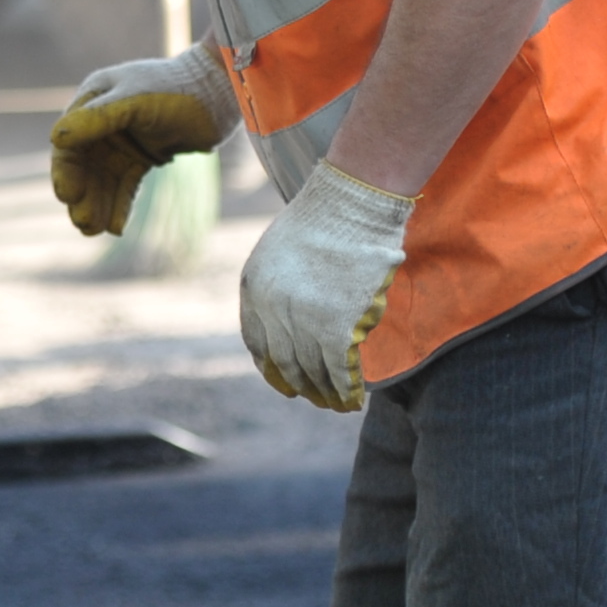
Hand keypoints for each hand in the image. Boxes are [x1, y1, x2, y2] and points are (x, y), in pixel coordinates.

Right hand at [47, 42, 238, 236]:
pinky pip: (125, 185)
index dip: (65, 170)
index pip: (69, 141)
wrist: (221, 94)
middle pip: (83, 165)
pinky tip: (115, 228)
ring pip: (103, 179)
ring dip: (97, 204)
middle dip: (82, 194)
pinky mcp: (144, 156)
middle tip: (83, 223)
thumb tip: (56, 139)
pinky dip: (119, 205)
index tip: (68, 195)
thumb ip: (97, 119)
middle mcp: (104, 121)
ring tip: (95, 231)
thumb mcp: (134, 101)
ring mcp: (124, 140)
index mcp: (93, 100)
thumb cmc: (176, 89)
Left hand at [239, 163, 413, 410]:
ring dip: (326, 394)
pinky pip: (340, 370)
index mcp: (253, 287)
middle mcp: (271, 308)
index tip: (285, 382)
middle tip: (314, 399)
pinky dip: (347, 389)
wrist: (352, 200)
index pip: (257, 342)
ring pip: (313, 371)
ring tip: (337, 406)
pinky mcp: (336, 328)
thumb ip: (281, 286)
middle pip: (286, 362)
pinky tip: (354, 399)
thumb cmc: (326, 214)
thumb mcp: (281, 249)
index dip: (272, 367)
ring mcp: (303, 320)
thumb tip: (293, 321)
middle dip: (302, 385)